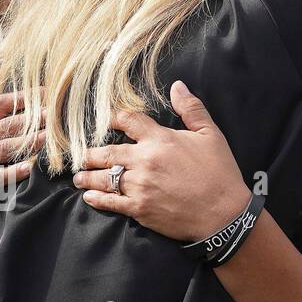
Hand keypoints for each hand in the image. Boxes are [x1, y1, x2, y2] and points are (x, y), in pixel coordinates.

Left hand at [71, 80, 250, 241]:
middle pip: (106, 152)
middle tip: (79, 154)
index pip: (127, 120)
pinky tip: (88, 196)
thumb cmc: (219, 173)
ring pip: (103, 177)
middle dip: (88, 153)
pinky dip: (96, 198)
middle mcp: (144, 161)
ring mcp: (139, 186)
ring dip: (86, 176)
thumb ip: (191, 109)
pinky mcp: (139, 209)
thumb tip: (177, 86)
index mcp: (160, 139)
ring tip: (78, 177)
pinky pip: (110, 202)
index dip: (112, 118)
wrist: (223, 214)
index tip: (103, 120)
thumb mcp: (210, 135)